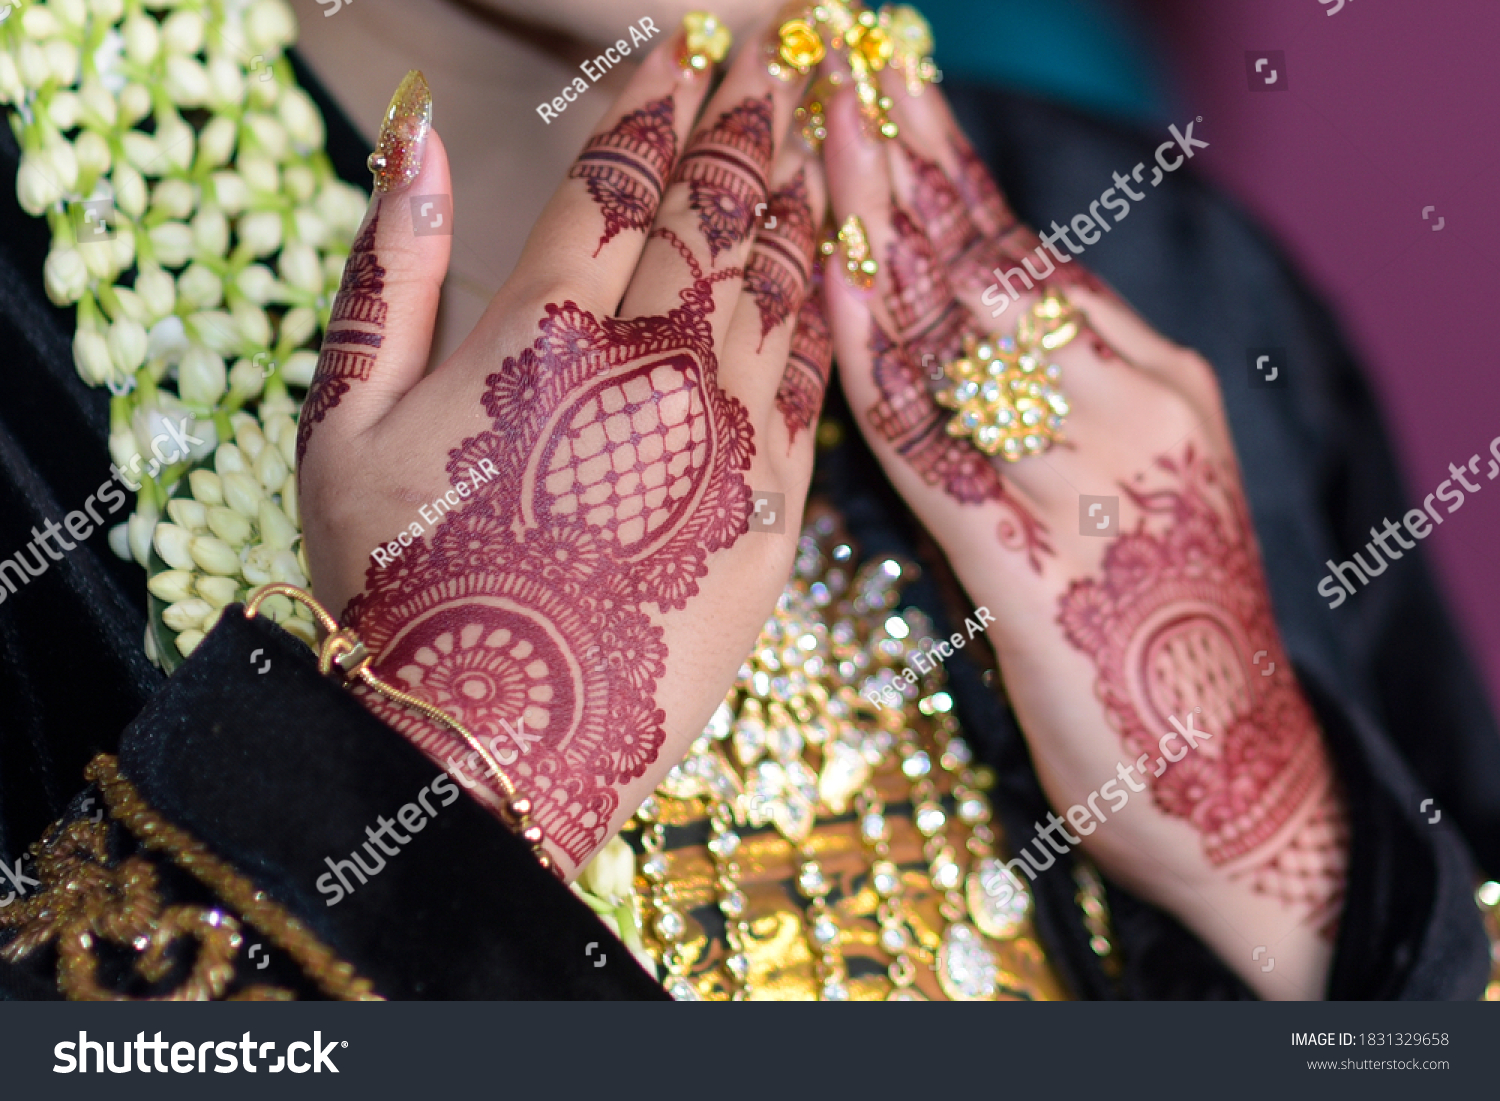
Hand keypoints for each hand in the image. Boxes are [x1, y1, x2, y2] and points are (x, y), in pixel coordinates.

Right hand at [296, 24, 830, 877]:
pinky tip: (834, 261)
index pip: (620, 177)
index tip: (692, 41)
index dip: (661, 98)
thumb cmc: (395, 583)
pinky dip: (826, 306)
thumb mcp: (344, 418)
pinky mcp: (773, 514)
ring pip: (781, 284)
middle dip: (751, 114)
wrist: (485, 744)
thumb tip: (417, 133)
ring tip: (827, 123)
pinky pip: (816, 383)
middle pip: (718, 210)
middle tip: (785, 48)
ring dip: (803, 191)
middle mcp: (651, 369)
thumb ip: (389, 266)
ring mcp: (726, 442)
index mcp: (543, 334)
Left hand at [819, 73, 1345, 997]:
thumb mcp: (1129, 487)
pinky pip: (932, 437)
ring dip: (885, 220)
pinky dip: (876, 355)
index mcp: (1153, 382)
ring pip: (960, 325)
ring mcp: (1086, 476)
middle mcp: (1128, 405)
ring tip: (825, 123)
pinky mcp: (1032, 559)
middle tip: (847, 58)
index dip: (954, 163)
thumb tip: (971, 321)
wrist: (1223, 765)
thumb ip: (1058, 404)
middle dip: (912, 154)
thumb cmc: (1160, 627)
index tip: (894, 84)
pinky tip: (827, 284)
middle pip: (994, 257)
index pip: (1031, 248)